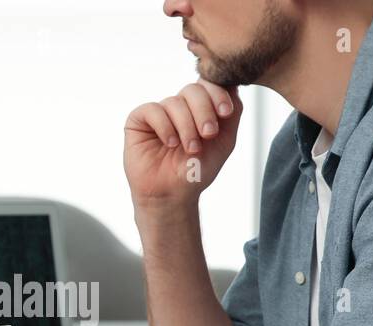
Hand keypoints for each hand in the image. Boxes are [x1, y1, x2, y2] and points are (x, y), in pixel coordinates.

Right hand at [123, 80, 242, 208]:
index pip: (209, 85)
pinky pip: (153, 110)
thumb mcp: (224, 141)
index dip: (218, 93)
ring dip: (186, 126)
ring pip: (174, 102)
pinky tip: (170, 143)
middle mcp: (179, 106)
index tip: (225, 112)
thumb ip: (233, 112)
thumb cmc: (197, 170)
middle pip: (193, 90)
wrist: (172, 194)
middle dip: (204, 111)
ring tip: (190, 148)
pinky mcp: (139, 119)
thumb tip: (233, 84)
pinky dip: (165, 126)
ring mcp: (159, 111)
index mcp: (200, 107)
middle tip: (208, 133)